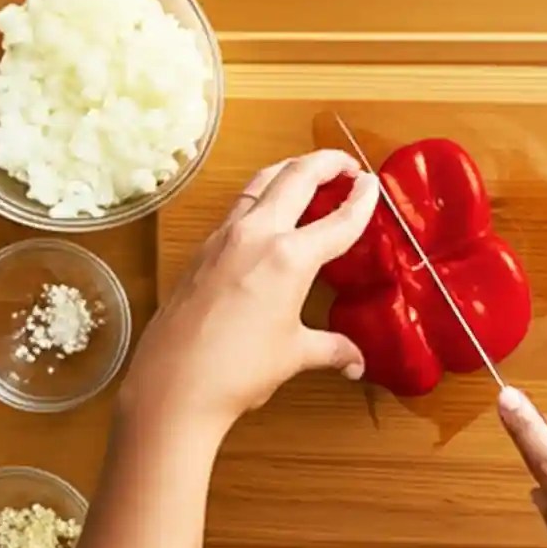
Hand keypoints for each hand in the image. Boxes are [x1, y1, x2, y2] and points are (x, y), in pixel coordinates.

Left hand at [119, 150, 379, 442]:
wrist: (173, 385)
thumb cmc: (238, 371)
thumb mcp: (294, 355)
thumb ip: (331, 348)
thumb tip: (354, 362)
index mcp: (290, 258)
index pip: (339, 219)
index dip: (362, 200)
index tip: (373, 184)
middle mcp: (257, 235)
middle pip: (297, 177)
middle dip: (326, 163)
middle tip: (347, 166)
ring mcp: (224, 237)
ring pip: (261, 182)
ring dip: (290, 170)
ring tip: (308, 175)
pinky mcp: (202, 249)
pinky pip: (238, 207)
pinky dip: (261, 196)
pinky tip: (268, 214)